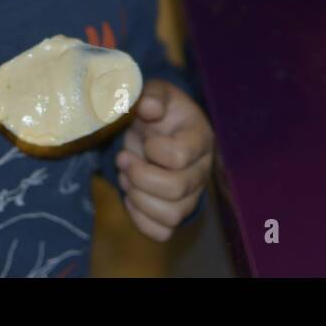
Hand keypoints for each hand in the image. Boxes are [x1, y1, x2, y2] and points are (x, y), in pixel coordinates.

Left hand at [114, 79, 213, 241]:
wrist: (153, 129)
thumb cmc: (155, 110)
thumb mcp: (153, 92)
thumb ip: (151, 94)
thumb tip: (149, 107)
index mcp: (199, 139)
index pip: (180, 156)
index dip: (154, 150)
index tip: (144, 140)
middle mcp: (201, 171)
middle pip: (176, 190)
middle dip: (140, 176)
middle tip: (123, 159)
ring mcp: (191, 196)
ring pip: (171, 216)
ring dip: (139, 198)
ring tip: (126, 177)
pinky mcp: (176, 214)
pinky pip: (162, 232)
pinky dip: (140, 219)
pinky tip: (131, 196)